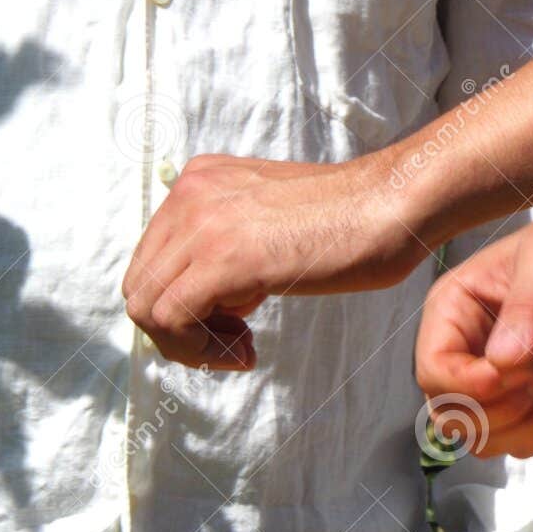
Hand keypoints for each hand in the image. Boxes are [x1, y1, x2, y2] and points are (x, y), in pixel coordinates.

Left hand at [123, 153, 428, 368]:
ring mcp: (201, 223)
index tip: (233, 325)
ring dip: (190, 344)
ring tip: (242, 349)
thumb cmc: (353, 221)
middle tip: (235, 344)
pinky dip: (199, 350)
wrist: (392, 206)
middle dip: (182, 329)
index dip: (185, 305)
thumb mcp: (271, 220)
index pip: (154, 259)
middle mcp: (189, 194)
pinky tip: (245, 350)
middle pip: (141, 284)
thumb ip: (232, 241)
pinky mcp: (222, 258)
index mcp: (199, 181)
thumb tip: (211, 296)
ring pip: (146, 306)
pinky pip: (170, 320)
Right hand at [416, 204, 532, 457]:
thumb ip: (529, 304)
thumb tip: (502, 362)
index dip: (472, 385)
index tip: (526, 368)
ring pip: (483, 439)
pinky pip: (520, 444)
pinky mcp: (529, 399)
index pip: (433, 371)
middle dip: (506, 409)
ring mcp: (496, 379)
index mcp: (453, 310)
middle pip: (452, 416)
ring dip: (530, 427)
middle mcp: (464, 349)